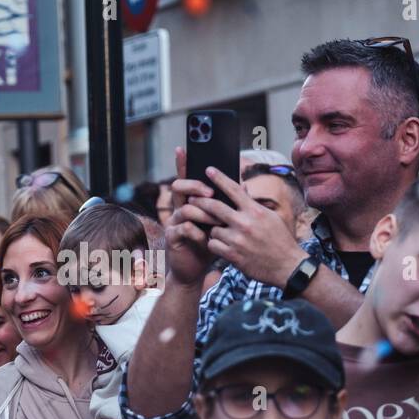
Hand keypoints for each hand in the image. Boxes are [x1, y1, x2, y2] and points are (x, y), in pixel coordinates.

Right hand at [162, 146, 219, 286]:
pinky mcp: (173, 238)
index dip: (182, 163)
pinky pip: (183, 229)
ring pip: (185, 208)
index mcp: (191, 202)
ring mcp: (174, 222)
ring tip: (216, 221)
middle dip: (195, 186)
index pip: (186, 178)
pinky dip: (196, 232)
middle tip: (210, 192)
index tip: (182, 148)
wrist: (197, 270)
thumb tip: (245, 187)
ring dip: (202, 213)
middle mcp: (179, 208)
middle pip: (179, 188)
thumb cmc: (211, 245)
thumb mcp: (223, 224)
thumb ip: (230, 206)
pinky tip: (204, 237)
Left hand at [189, 166, 305, 286]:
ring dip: (212, 230)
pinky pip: (213, 245)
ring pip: (212, 229)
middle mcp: (245, 223)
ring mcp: (237, 240)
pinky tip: (221, 246)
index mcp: (255, 211)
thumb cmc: (280, 240)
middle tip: (191, 198)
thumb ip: (253, 204)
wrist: (287, 266)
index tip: (208, 170)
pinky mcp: (233, 256)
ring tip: (219, 233)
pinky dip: (214, 245)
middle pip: (214, 207)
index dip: (219, 178)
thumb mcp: (270, 217)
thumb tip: (242, 188)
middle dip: (200, 201)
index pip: (233, 189)